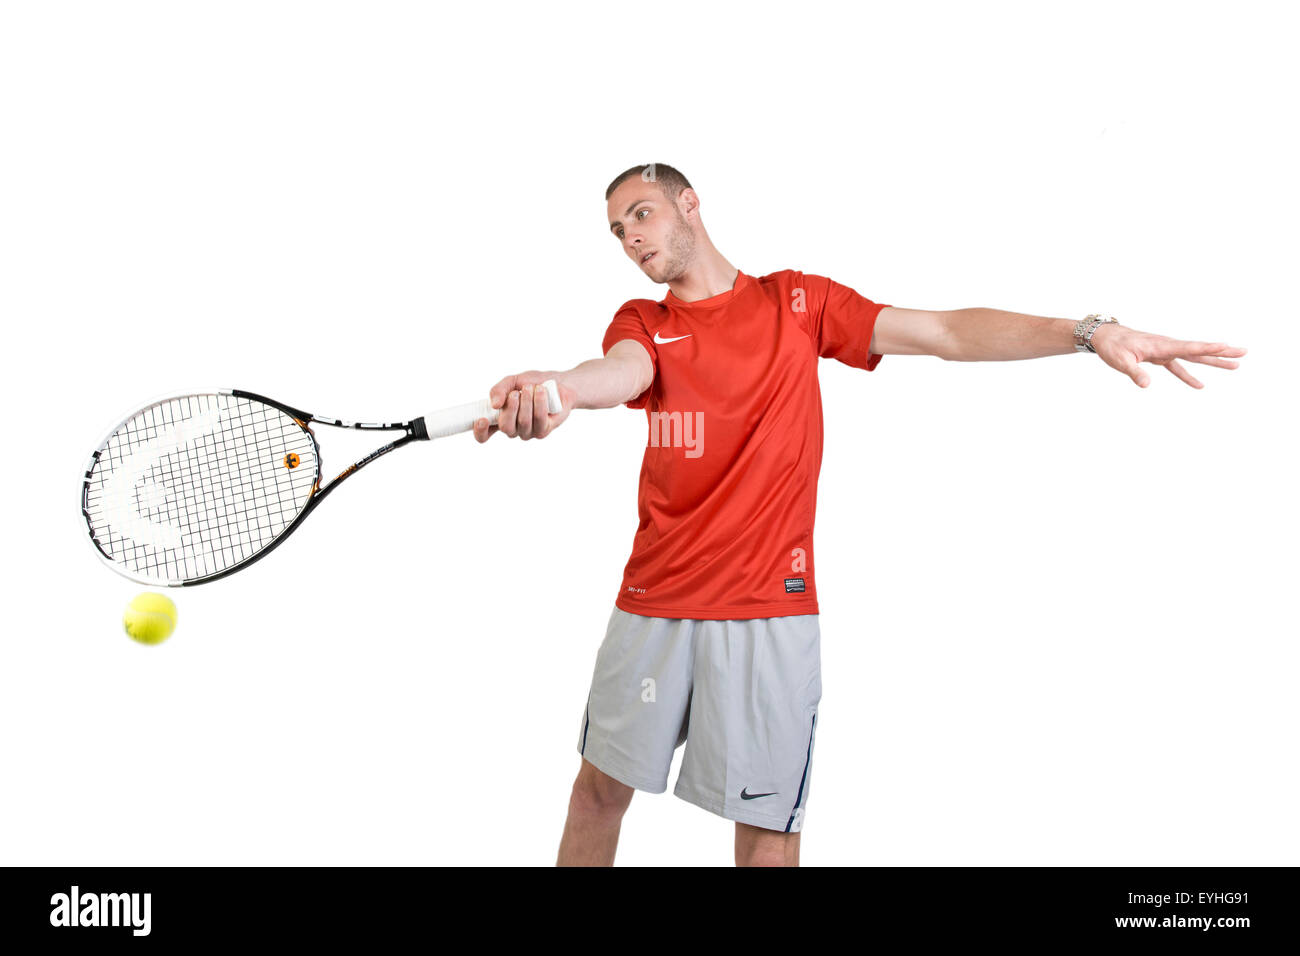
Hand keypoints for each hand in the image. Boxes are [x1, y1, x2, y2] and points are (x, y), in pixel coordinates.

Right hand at [473, 371, 570, 441]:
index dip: (480, 431)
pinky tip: (541, 391)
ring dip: (527, 401)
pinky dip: (539, 402)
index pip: (484, 434)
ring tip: (532, 387)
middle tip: (516, 392)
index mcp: (500, 418)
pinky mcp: (543, 430)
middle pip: (505, 427)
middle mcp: (513, 429)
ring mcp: (528, 432)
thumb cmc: (533, 383)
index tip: (482, 419)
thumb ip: (499, 389)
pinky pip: (539, 419)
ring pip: (523, 422)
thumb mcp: (512, 381)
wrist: (559, 383)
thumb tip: (494, 404)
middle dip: (510, 408)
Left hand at [1090, 324, 1246, 388]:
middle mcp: (1167, 346)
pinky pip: (1178, 367)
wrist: (1105, 336)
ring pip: (1193, 357)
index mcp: (1161, 345)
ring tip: (1235, 366)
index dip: (1207, 348)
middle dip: (1221, 352)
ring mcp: (1165, 351)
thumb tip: (1147, 385)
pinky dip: (1188, 375)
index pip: (1189, 347)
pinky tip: (1200, 385)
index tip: (1226, 346)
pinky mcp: (1159, 357)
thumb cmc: (1112, 347)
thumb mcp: (1120, 361)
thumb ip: (1135, 372)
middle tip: (1244, 352)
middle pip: (1199, 350)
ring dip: (1213, 361)